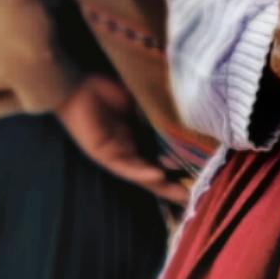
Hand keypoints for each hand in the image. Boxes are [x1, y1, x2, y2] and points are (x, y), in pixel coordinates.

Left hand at [54, 74, 186, 205]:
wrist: (75, 84)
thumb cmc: (105, 87)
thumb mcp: (140, 100)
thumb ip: (159, 111)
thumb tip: (187, 114)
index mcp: (138, 136)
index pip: (163, 154)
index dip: (181, 164)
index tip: (204, 171)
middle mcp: (129, 148)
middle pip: (155, 171)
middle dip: (174, 184)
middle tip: (196, 195)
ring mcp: (116, 153)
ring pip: (142, 175)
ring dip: (161, 184)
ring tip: (181, 193)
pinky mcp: (103, 154)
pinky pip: (125, 167)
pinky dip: (141, 171)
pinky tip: (157, 175)